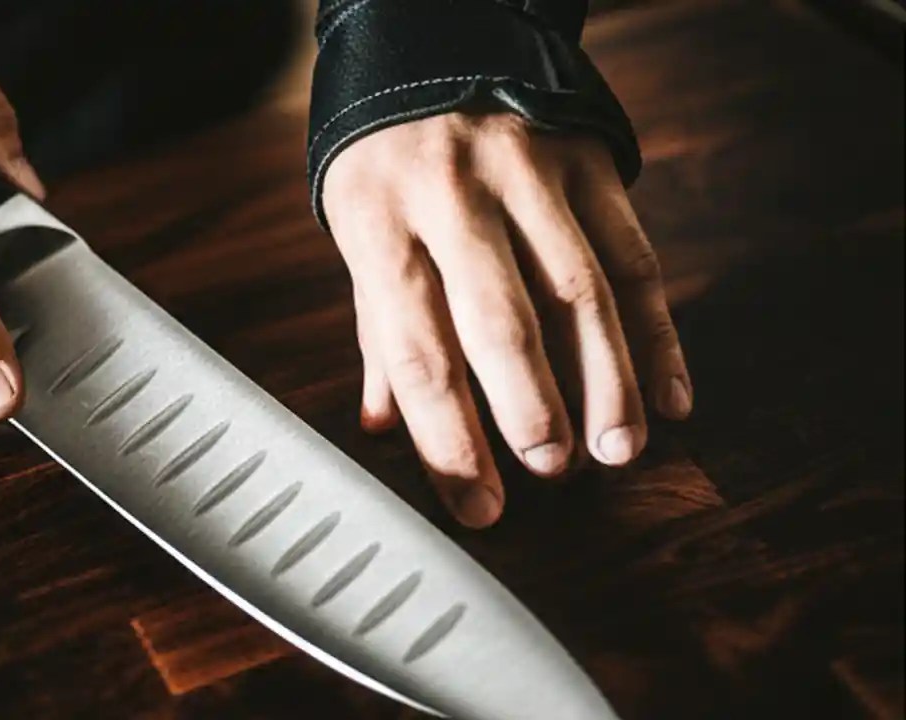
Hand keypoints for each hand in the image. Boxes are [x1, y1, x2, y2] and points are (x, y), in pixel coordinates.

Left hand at [323, 113, 691, 527]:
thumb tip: (382, 427)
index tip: (478, 505)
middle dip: (530, 406)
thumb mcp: (359, 231)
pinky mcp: (586, 160)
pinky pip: (632, 253)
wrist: (433, 42)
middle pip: (500, 317)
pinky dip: (656, 330)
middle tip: (553, 473)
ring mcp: (526, 173)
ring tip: (619, 449)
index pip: (414, 350)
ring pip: (580, 288)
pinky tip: (669, 393)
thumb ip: (377, 329)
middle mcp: (453, 196)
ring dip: (608, 378)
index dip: (448, 438)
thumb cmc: (386, 162)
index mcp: (380, 224)